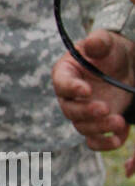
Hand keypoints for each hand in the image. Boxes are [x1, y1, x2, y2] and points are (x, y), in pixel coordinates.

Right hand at [51, 28, 134, 164]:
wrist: (124, 67)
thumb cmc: (110, 52)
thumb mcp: (107, 42)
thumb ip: (99, 42)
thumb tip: (91, 44)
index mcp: (65, 73)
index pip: (62, 83)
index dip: (72, 88)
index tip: (87, 90)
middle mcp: (69, 96)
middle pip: (70, 110)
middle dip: (87, 112)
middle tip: (106, 108)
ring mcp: (82, 112)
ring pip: (83, 127)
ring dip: (100, 128)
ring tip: (120, 121)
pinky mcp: (96, 125)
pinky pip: (94, 141)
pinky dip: (106, 143)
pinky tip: (122, 136)